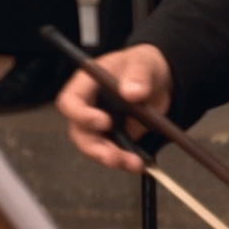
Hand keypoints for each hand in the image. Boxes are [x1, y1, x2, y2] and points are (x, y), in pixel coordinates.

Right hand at [56, 44, 173, 172]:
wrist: (158, 81)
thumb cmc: (142, 66)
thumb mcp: (144, 64)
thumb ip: (139, 75)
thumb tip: (132, 93)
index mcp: (87, 84)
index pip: (71, 101)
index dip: (81, 115)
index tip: (105, 122)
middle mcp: (88, 107)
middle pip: (79, 132)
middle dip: (95, 148)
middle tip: (114, 157)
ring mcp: (99, 126)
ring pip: (94, 148)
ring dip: (111, 158)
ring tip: (134, 164)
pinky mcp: (113, 139)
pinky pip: (113, 154)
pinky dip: (125, 162)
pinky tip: (140, 164)